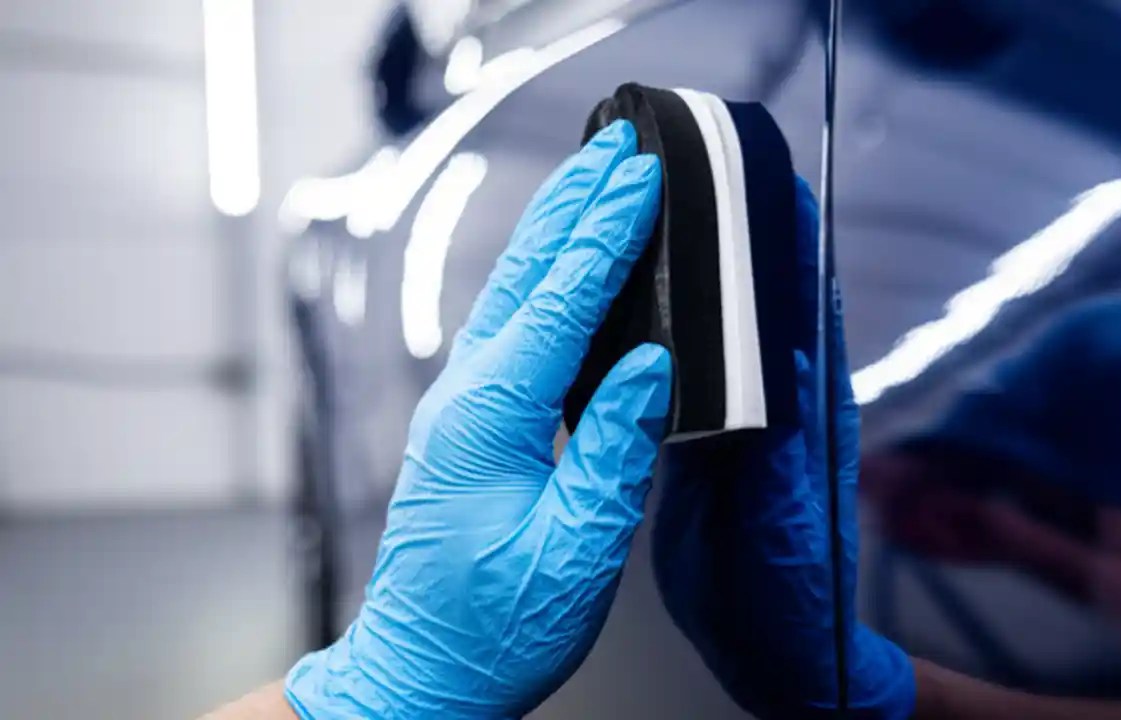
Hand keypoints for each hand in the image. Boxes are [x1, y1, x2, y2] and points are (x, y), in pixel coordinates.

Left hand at [286, 120, 670, 719]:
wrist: (419, 673)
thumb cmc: (493, 628)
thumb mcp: (576, 547)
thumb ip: (616, 448)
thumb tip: (654, 367)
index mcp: (491, 416)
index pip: (562, 300)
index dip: (609, 233)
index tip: (643, 176)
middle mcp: (465, 396)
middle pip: (527, 275)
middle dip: (576, 204)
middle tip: (616, 145)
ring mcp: (459, 407)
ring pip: (512, 294)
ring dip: (555, 231)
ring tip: (591, 180)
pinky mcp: (467, 425)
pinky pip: (509, 328)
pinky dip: (542, 279)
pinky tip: (560, 267)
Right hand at [653, 176, 914, 718]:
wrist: (768, 649)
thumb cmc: (790, 598)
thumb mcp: (781, 527)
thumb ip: (776, 453)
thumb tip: (776, 376)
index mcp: (810, 410)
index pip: (809, 294)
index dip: (793, 230)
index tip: (770, 171)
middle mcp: (781, 403)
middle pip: (764, 296)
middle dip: (740, 233)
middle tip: (705, 177)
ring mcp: (743, 419)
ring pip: (725, 328)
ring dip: (701, 277)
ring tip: (662, 226)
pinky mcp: (705, 441)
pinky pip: (688, 369)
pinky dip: (666, 332)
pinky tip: (635, 315)